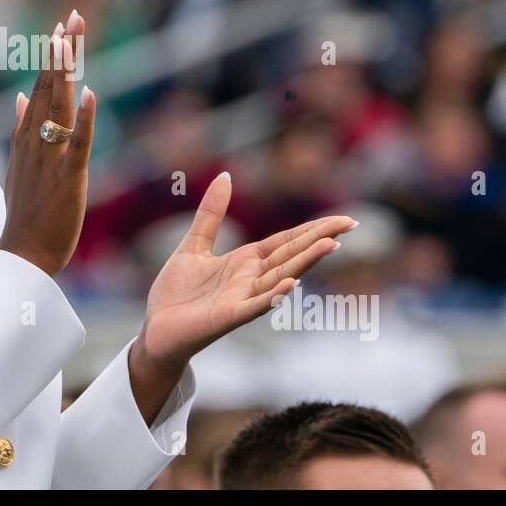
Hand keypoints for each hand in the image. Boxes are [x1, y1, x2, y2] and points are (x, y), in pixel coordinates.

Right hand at [0, 11, 94, 276]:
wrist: (23, 251)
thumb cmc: (25, 211)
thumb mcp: (19, 164)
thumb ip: (21, 127)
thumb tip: (21, 95)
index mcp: (27, 135)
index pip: (41, 86)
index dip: (53, 56)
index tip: (62, 27)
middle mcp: (35, 140)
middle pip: (49, 86)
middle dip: (61, 52)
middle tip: (72, 18)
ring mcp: (49, 157)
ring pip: (58, 106)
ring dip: (65, 72)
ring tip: (71, 41)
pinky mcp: (67, 177)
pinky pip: (76, 142)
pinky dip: (82, 118)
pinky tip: (89, 93)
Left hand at [135, 172, 355, 374]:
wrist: (156, 330)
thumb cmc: (177, 292)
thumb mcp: (194, 244)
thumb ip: (211, 213)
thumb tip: (225, 176)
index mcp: (246, 261)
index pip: (286, 241)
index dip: (312, 229)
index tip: (342, 219)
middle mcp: (251, 279)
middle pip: (291, 255)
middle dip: (318, 240)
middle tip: (350, 223)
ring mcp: (243, 299)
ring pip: (280, 277)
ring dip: (304, 262)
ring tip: (330, 245)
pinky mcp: (227, 317)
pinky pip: (254, 305)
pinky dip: (272, 296)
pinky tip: (290, 285)